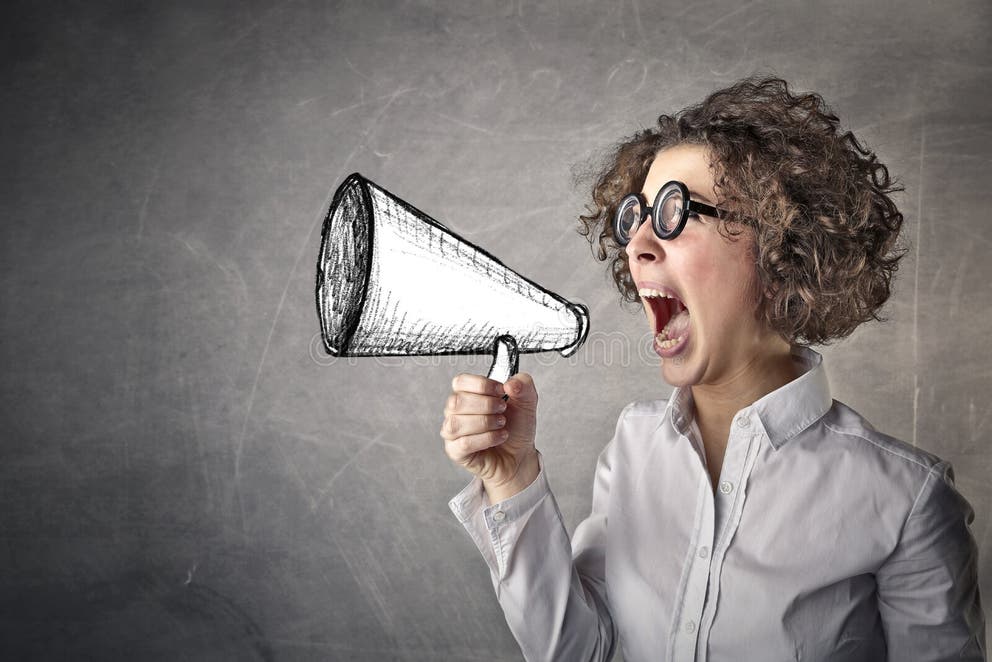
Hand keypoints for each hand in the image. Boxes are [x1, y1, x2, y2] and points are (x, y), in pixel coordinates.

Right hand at [441, 372, 539, 499]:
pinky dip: (486, 439)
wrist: (521, 454)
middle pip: (456, 401)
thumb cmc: (516, 427)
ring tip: (501, 424)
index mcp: (467, 393)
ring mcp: (453, 432)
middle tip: (502, 410)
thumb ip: (523, 384)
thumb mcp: (526, 400)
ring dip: (485, 422)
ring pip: (457, 423)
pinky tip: (499, 437)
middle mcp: (456, 411)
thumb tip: (510, 383)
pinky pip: (464, 443)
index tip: (501, 390)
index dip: (481, 385)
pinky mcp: (456, 451)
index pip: (460, 382)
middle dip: (486, 405)